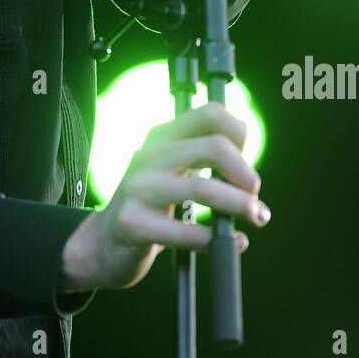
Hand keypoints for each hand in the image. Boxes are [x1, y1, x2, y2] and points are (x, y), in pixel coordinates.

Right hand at [58, 101, 270, 292]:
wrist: (103, 243)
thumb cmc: (149, 206)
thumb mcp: (170, 170)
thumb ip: (201, 154)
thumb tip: (245, 141)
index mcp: (161, 138)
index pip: (208, 113)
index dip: (237, 131)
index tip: (247, 156)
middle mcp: (149, 156)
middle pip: (213, 147)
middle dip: (244, 173)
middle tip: (255, 194)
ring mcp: (138, 188)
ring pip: (200, 188)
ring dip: (238, 205)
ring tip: (256, 217)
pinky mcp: (132, 223)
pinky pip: (184, 232)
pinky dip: (214, 240)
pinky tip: (229, 244)